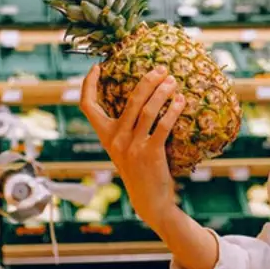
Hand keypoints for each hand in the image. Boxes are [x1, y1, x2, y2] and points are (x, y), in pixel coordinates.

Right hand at [80, 65, 185, 233]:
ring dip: (162, 92)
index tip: (97, 68)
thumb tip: (139, 100)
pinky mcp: (150, 153)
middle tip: (161, 69)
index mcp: (106, 137)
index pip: (88, 106)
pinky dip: (172, 111)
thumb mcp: (124, 149)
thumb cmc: (139, 171)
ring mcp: (132, 147)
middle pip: (129, 100)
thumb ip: (125, 129)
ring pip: (147, 110)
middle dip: (147, 81)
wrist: (149, 201)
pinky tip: (181, 101)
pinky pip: (162, 126)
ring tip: (173, 81)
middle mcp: (116, 140)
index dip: (88, 85)